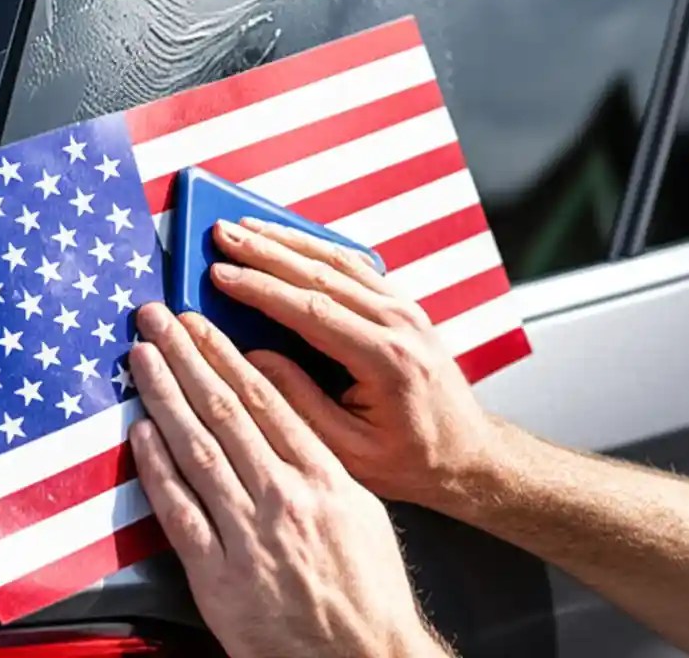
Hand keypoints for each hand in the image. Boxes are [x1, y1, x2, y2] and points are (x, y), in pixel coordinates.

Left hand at [128, 303, 447, 657]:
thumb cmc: (366, 591)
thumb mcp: (362, 510)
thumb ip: (318, 460)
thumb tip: (281, 415)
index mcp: (325, 478)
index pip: (266, 400)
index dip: (224, 356)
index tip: (198, 325)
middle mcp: (284, 499)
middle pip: (224, 413)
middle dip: (185, 358)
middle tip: (156, 320)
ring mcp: (248, 537)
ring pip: (197, 449)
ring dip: (164, 396)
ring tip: (141, 357)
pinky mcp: (218, 577)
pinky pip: (179, 511)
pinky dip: (157, 466)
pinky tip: (141, 430)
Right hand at [208, 218, 506, 512]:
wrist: (468, 456)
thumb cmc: (411, 461)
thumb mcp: (348, 449)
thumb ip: (299, 402)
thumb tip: (251, 359)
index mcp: (387, 360)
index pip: (311, 311)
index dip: (261, 289)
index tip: (220, 273)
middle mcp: (400, 324)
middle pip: (322, 275)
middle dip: (265, 251)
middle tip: (222, 234)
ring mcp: (406, 310)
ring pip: (338, 261)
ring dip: (287, 241)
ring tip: (245, 227)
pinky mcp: (403, 307)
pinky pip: (355, 266)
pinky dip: (316, 248)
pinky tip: (288, 239)